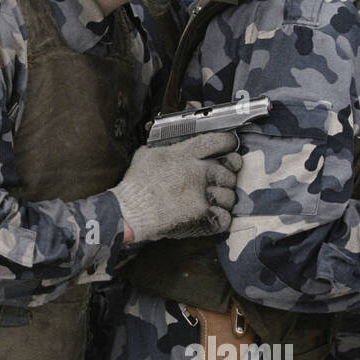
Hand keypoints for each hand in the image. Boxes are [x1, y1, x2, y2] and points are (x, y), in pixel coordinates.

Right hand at [111, 131, 241, 243]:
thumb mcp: (147, 154)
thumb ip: (166, 148)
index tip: (230, 145)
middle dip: (229, 172)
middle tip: (222, 177)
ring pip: (230, 194)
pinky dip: (221, 217)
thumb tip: (172, 145)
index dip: (227, 142)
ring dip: (224, 198)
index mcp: (185, 154)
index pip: (216, 141)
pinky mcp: (202, 215)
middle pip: (230, 168)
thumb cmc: (136, 184)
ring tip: (214, 200)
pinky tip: (212, 215)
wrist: (130, 212)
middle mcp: (197, 171)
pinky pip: (225, 217)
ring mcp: (202, 194)